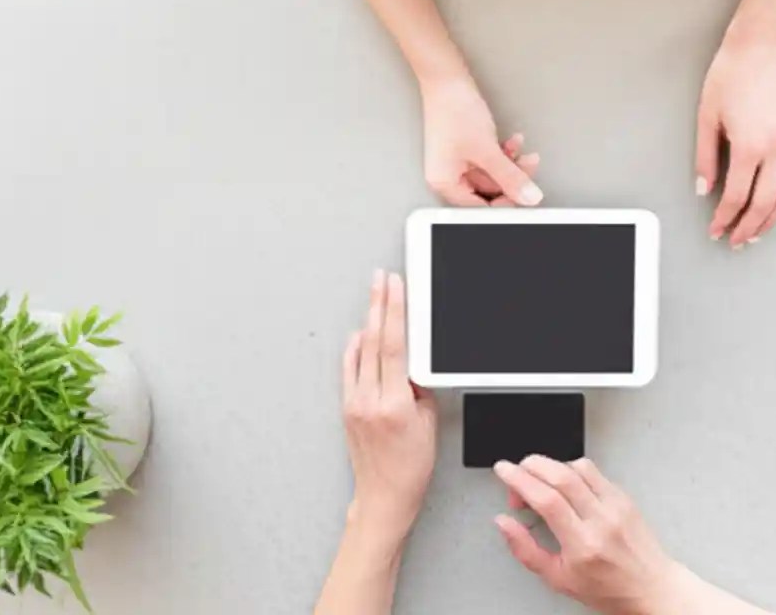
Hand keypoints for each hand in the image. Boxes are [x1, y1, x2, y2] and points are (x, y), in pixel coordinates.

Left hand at [341, 270, 437, 540]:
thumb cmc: (410, 467)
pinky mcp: (346, 408)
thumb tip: (411, 361)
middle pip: (375, 340)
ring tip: (374, 296)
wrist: (383, 496)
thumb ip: (420, 388)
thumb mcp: (429, 423)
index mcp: (394, 404)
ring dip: (369, 320)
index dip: (396, 311)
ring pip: (361, 351)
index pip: (396, 346)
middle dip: (379, 304)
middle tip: (381, 278)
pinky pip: (349, 368)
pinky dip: (355, 347)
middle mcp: (369, 400)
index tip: (396, 287)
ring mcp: (353, 403)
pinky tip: (361, 333)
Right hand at [421, 76, 543, 206]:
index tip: (525, 197)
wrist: (448, 79)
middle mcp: (449, 176)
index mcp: (445, 183)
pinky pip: (490, 160)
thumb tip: (528, 196)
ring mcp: (457, 163)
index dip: (504, 203)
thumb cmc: (453, 110)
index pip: (479, 207)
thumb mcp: (487, 150)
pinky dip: (504, 154)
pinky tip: (514, 143)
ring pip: (493, 174)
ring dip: (511, 164)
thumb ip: (510, 177)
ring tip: (526, 154)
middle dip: (511, 178)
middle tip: (529, 168)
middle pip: (488, 190)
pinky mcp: (466, 150)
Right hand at [492, 456, 681, 614]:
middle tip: (517, 473)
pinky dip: (571, 470)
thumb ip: (525, 549)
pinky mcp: (623, 496)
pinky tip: (564, 484)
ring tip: (539, 482)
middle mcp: (602, 521)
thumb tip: (503, 523)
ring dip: (550, 466)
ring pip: (577, 467)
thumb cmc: (608, 588)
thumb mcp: (558, 578)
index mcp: (583, 545)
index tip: (504, 471)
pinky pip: (593, 471)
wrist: (650, 588)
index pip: (547, 500)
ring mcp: (616, 505)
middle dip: (530, 465)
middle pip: (561, 475)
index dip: (520, 480)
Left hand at [696, 31, 775, 248]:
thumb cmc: (730, 76)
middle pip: (765, 203)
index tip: (716, 230)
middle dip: (749, 226)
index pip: (737, 196)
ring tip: (759, 231)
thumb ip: (706, 159)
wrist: (760, 47)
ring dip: (774, 218)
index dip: (725, 218)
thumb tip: (705, 190)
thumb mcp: (707, 118)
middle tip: (736, 240)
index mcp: (750, 146)